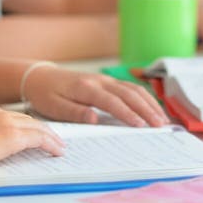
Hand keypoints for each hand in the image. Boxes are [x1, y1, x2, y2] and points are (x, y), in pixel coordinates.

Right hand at [0, 104, 64, 180]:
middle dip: (38, 128)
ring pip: (35, 126)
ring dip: (48, 136)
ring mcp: (4, 122)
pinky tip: (57, 150)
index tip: (26, 131)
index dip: (20, 124)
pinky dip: (50, 144)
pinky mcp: (12, 135)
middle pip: (24, 119)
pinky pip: (39, 138)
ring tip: (58, 145)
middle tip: (49, 137)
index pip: (6, 117)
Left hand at [23, 67, 167, 127]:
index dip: (128, 114)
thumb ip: (74, 112)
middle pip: (128, 94)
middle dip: (147, 110)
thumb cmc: (46, 94)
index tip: (141, 126)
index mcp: (86, 88)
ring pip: (133, 89)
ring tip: (162, 119)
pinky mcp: (107, 81)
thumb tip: (94, 119)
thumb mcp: (53, 106)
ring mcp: (105, 79)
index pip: (112, 102)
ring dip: (149, 103)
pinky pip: (130, 87)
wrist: (40, 76)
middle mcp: (99, 81)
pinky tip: (152, 107)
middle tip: (161, 125)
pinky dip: (144, 97)